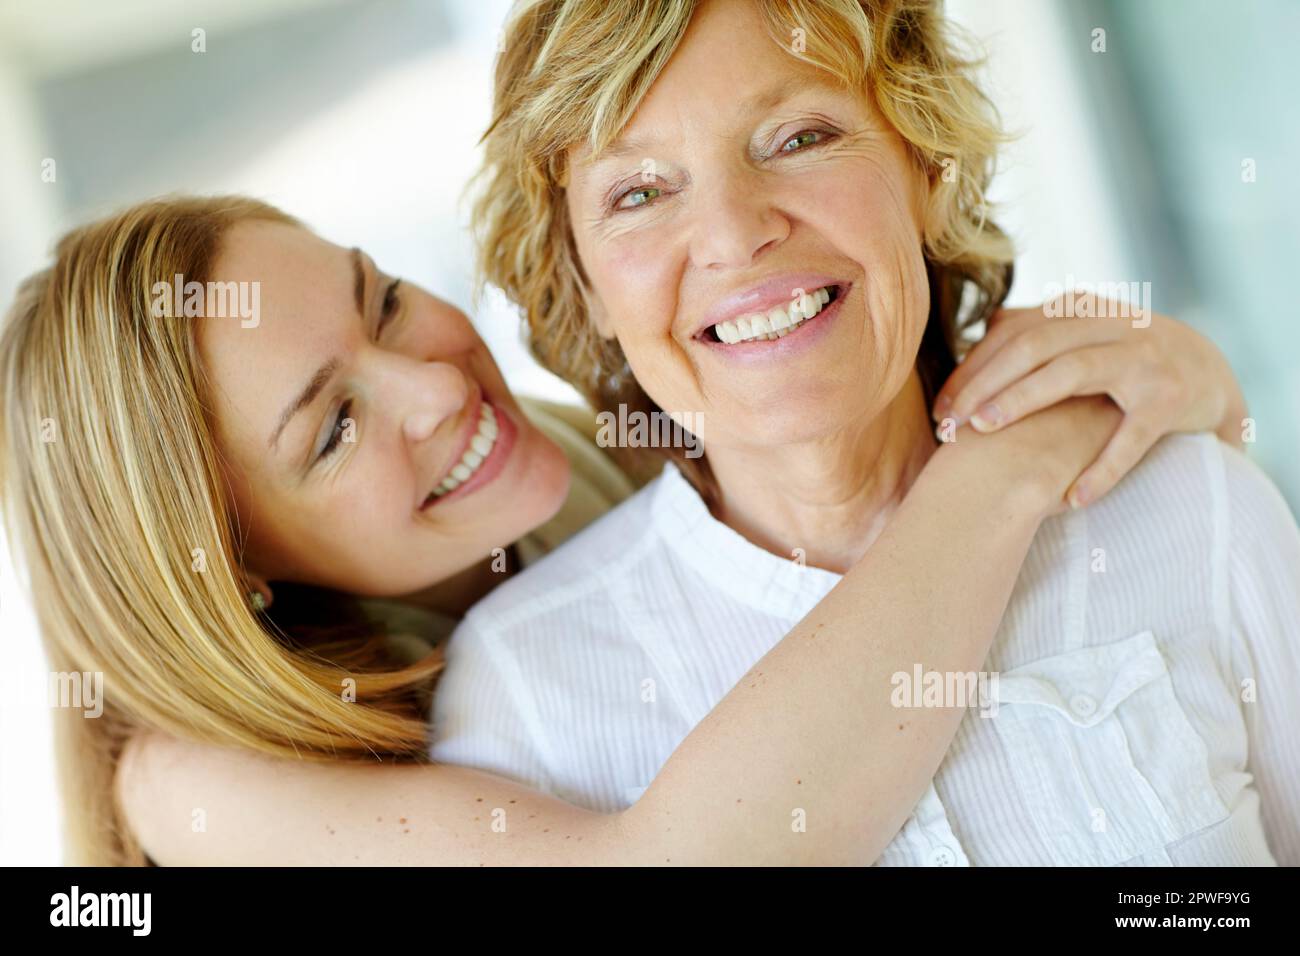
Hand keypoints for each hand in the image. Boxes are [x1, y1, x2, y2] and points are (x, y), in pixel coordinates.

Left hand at [932, 297, 1247, 505]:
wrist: (1211, 373)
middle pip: (1032, 348)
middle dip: (983, 385)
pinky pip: (1130, 437)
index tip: (939, 406)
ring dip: (1021, 402)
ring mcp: (1143, 360)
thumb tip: (984, 327)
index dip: (971, 369)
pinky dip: (1101, 469)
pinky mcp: (1169, 400)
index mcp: (1082, 312)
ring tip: (982, 432)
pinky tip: (1071, 498)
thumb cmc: (1128, 359)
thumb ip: (1041, 330)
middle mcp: (1111, 326)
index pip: (1013, 334)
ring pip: (1071, 374)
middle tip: (947, 423)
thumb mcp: (1087, 334)